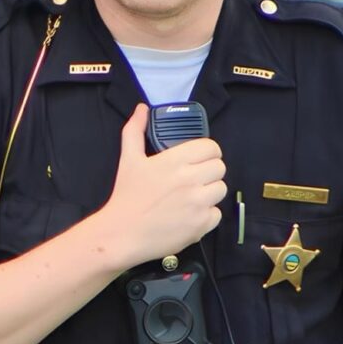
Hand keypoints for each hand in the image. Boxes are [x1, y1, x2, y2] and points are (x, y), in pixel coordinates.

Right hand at [99, 104, 226, 265]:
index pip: (211, 147)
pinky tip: (189, 216)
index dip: (206, 152)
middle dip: (209, 172)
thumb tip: (141, 109)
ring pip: (220, 189)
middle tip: (193, 180)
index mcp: (175, 160)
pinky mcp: (201, 224)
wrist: (121, 234)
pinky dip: (206, 216)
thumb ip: (135, 131)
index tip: (198, 160)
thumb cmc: (126, 197)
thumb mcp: (128, 159)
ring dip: (209, 193)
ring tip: (191, 198)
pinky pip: (216, 214)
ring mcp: (198, 203)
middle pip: (220, 167)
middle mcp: (190, 179)